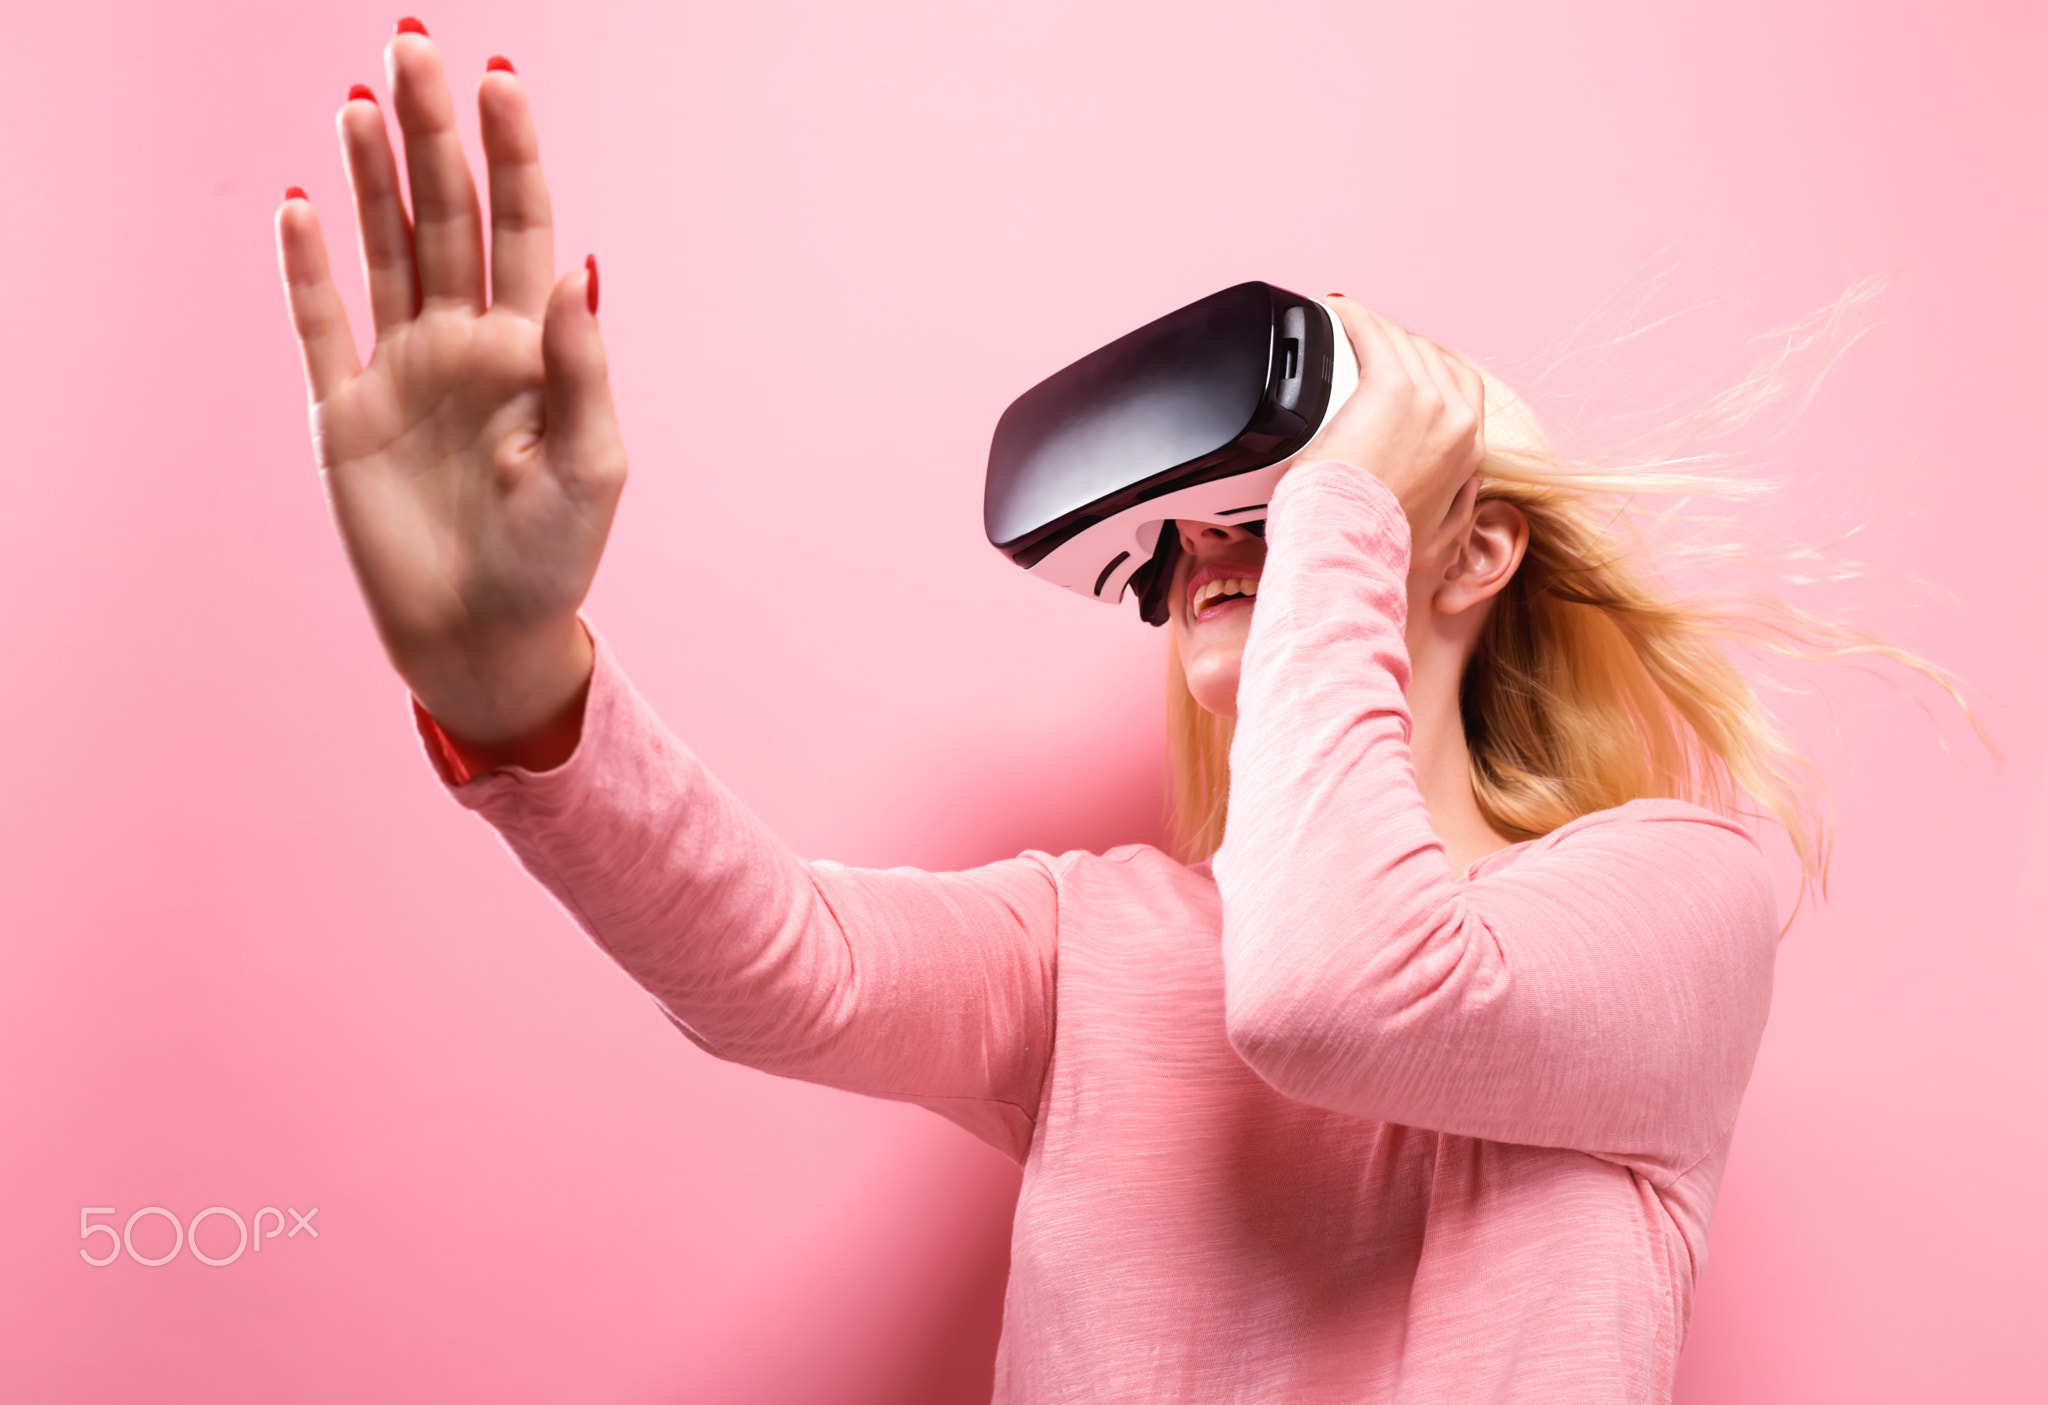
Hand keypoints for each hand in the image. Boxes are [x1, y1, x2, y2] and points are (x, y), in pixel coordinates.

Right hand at [275, 31, 622, 742]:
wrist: (483, 637)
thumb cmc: (555, 558)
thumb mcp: (590, 466)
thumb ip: (583, 367)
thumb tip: (584, 263)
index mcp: (534, 347)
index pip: (523, 225)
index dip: (511, 151)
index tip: (500, 74)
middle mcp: (465, 340)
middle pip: (448, 212)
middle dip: (434, 131)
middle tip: (413, 43)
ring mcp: (402, 369)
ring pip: (386, 247)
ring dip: (374, 177)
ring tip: (362, 99)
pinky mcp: (343, 411)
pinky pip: (320, 322)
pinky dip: (307, 265)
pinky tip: (303, 201)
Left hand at [1297, 298, 1486, 554]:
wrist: (1349, 542)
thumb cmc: (1378, 544)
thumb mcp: (1437, 540)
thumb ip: (1458, 510)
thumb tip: (1466, 488)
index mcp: (1470, 451)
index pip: (1463, 386)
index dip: (1429, 367)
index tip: (1402, 364)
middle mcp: (1458, 420)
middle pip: (1432, 357)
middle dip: (1400, 345)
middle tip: (1366, 342)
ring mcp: (1429, 400)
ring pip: (1403, 342)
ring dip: (1376, 329)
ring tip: (1347, 324)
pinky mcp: (1391, 387)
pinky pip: (1374, 334)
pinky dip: (1356, 317)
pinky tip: (1338, 310)